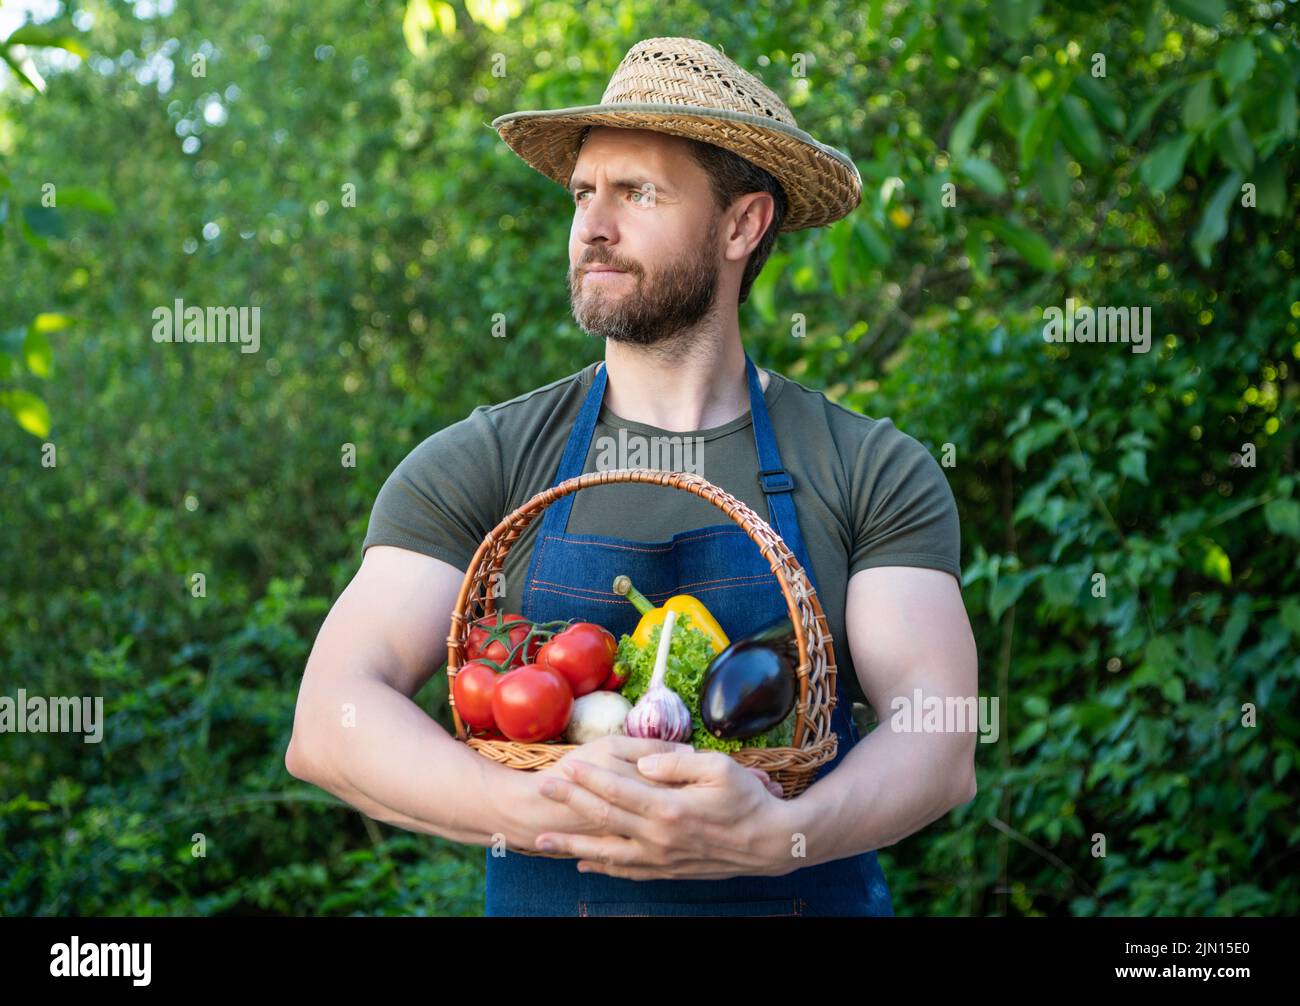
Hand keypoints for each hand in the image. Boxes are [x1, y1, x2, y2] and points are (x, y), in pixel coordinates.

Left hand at [533, 746, 793, 879]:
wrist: (771, 843)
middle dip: (571, 803)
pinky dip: (602, 867)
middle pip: (604, 818)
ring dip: (573, 847)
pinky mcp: (668, 870)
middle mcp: (659, 837)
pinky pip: (627, 871)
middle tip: (543, 790)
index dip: (589, 778)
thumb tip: (640, 761)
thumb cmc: (748, 799)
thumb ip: (675, 762)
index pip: (618, 790)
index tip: (566, 766)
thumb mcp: (719, 767)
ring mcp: (661, 858)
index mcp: (669, 808)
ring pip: (607, 853)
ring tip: (543, 843)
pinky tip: (584, 864)